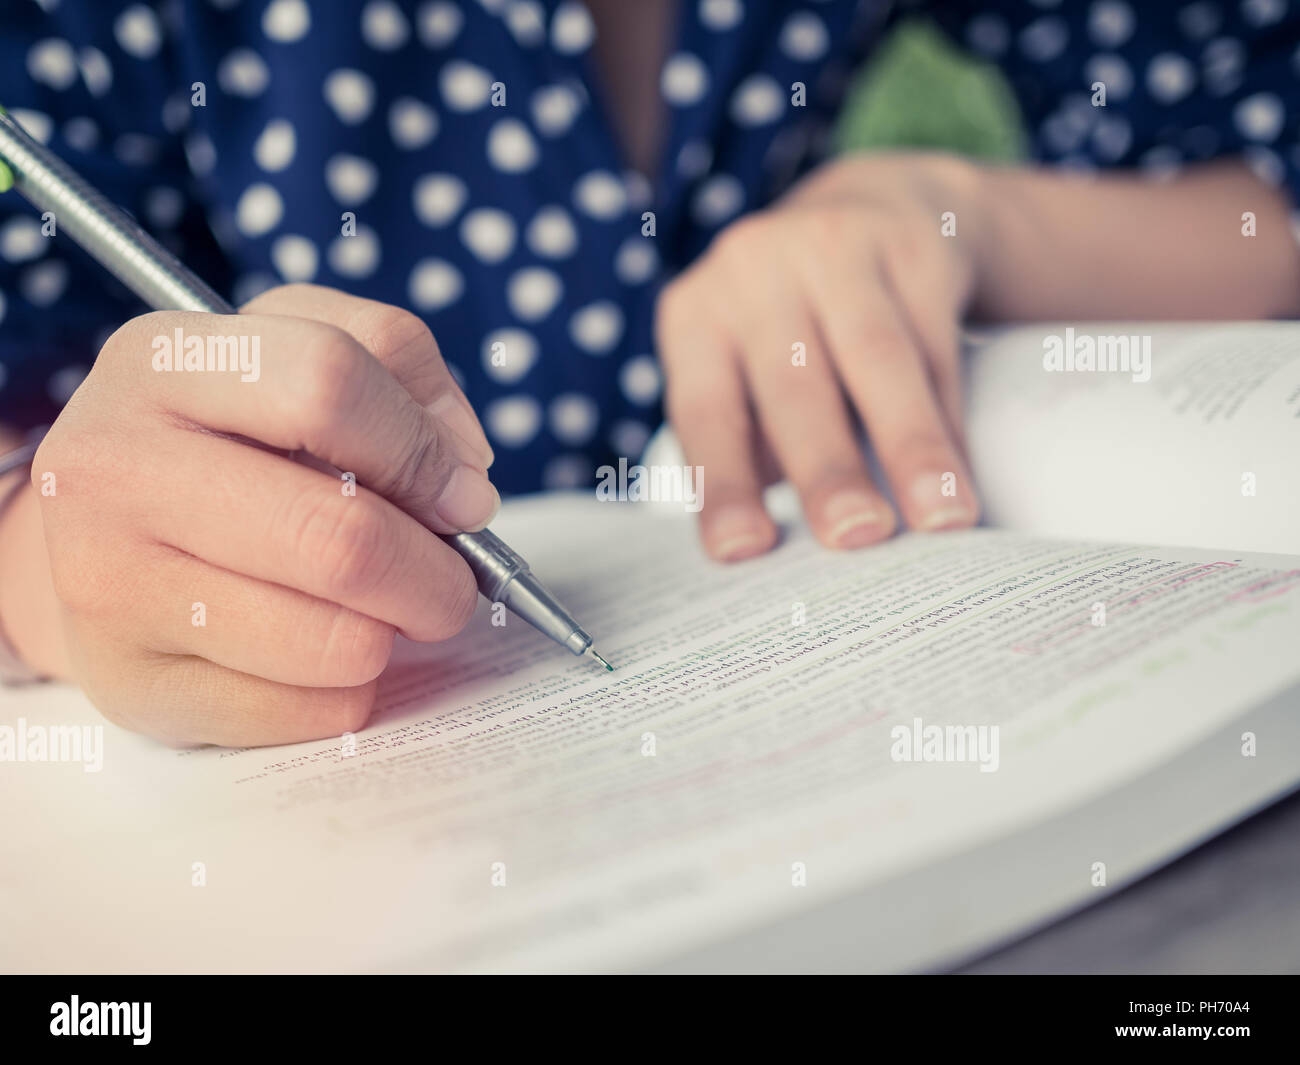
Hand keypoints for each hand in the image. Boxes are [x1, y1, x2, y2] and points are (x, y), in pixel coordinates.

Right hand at [29, 284, 495, 744]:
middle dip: (435, 575)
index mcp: (162, 362)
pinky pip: (311, 713)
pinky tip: (318, 653)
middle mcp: (114, 468)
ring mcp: (108, 586)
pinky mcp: (133, 687)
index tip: (462, 496)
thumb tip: (462, 475)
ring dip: (393, 635)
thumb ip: (394, 364)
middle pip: (343, 540)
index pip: (330, 386)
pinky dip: (349, 690)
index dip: (424, 450)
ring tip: (376, 610)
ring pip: (336, 643)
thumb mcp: (293, 348)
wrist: (92, 536)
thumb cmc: (221, 438)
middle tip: (451, 582)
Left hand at [656, 152, 983, 559]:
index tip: (741, 551)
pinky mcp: (911, 244)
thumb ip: (752, 446)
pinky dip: (951, 418)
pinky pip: (935, 344)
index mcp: (697, 316)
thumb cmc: (792, 328)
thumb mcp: (746, 371)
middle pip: (793, 383)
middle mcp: (754, 270)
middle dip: (825, 468)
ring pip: (877, 360)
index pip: (705, 410)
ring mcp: (834, 247)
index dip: (722, 480)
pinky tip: (965, 475)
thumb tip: (770, 552)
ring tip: (939, 520)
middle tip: (853, 538)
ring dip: (910, 447)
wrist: (874, 206)